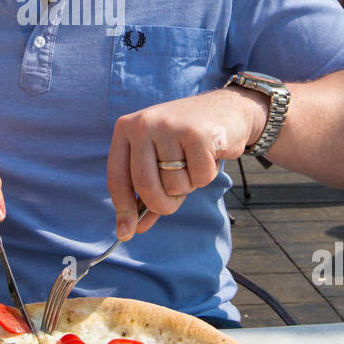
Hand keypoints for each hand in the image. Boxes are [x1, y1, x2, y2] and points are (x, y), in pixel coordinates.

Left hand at [107, 87, 268, 238]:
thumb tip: (131, 230)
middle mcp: (144, 124)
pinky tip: (209, 155)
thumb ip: (146, 194)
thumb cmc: (186, 142)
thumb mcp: (160, 161)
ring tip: (193, 163)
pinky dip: (206, 175)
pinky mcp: (197, 133)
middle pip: (145, 185)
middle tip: (174, 203)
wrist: (226, 110)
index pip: (117, 177)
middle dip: (161, 204)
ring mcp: (170, 127)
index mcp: (126, 129)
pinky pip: (199, 177)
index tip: (126, 233)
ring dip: (188, 185)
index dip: (122, 209)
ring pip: (174, 184)